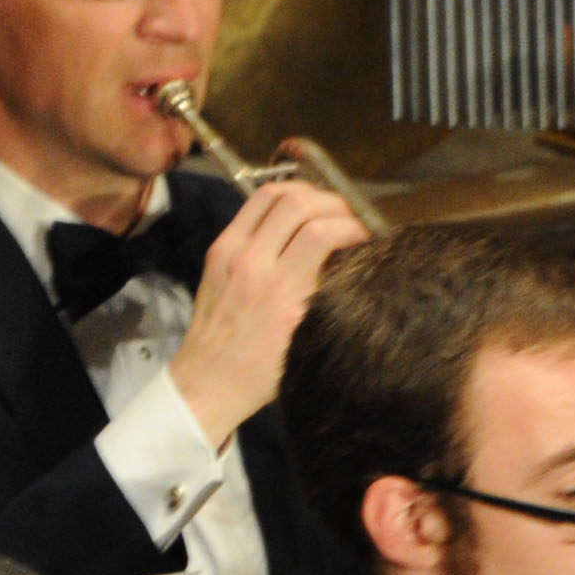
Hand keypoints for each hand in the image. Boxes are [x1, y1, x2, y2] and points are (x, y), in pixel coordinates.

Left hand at [165, 179, 367, 444]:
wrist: (209, 381)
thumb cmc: (267, 373)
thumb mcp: (308, 341)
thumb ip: (329, 298)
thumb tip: (355, 264)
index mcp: (284, 294)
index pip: (324, 233)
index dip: (354, 227)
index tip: (366, 239)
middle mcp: (256, 265)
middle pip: (300, 204)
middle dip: (335, 205)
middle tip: (348, 221)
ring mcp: (232, 252)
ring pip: (273, 194)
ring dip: (306, 194)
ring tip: (322, 209)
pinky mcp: (219, 248)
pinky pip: (251, 207)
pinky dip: (279, 200)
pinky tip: (293, 213)